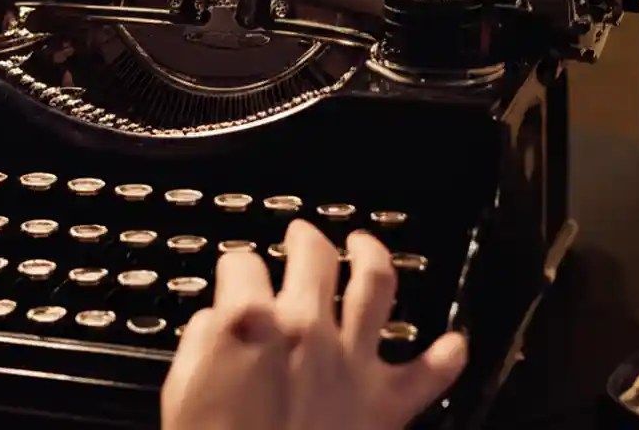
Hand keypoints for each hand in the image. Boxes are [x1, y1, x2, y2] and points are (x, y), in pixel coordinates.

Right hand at [162, 220, 466, 429]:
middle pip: (313, 256)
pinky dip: (447, 356)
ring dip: (374, 255)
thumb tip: (223, 321)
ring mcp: (352, 362)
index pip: (242, 265)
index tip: (237, 274)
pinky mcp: (385, 403)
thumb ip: (205, 340)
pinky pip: (430, 373)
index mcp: (252, 322)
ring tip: (367, 244)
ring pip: (376, 286)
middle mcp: (308, 330)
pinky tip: (455, 343)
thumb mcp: (184, 388)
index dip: (237, 268)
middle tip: (302, 234)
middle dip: (304, 237)